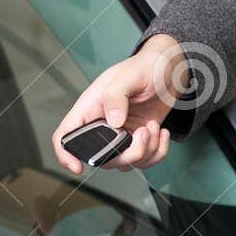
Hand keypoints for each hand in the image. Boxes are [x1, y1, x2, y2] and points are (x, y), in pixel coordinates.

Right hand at [50, 34, 188, 175]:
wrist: (169, 71)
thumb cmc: (145, 67)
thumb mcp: (128, 76)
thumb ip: (115, 97)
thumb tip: (113, 122)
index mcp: (90, 108)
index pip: (66, 135)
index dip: (65, 154)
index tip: (79, 167)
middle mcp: (103, 125)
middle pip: (101, 158)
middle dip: (126, 154)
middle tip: (144, 131)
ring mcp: (121, 135)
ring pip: (125, 162)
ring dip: (146, 150)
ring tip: (153, 127)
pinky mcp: (139, 139)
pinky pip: (145, 160)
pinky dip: (158, 152)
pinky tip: (161, 132)